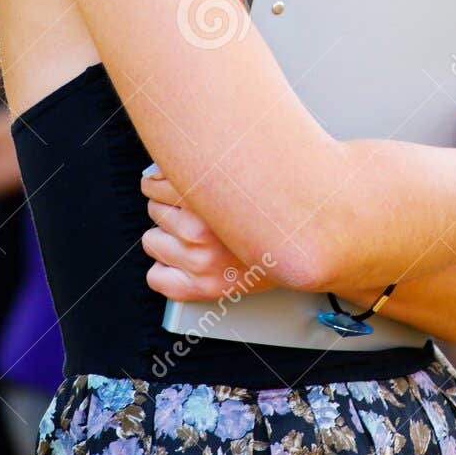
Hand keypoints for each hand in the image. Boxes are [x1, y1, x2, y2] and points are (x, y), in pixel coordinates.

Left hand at [139, 168, 273, 301]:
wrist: (304, 251)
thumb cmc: (271, 214)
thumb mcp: (242, 178)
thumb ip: (206, 166)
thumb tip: (161, 167)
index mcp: (209, 195)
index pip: (155, 183)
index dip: (162, 182)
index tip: (172, 184)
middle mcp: (200, 229)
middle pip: (153, 209)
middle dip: (169, 208)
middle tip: (195, 213)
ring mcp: (199, 261)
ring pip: (150, 240)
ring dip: (167, 238)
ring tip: (194, 237)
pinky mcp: (200, 288)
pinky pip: (156, 276)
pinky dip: (165, 270)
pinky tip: (185, 262)